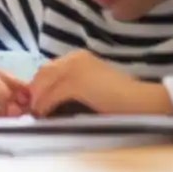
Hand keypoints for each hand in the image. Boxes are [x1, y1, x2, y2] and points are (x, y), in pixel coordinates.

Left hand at [28, 50, 172, 116]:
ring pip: (45, 83)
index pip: (50, 68)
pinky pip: (53, 94)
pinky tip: (44, 115)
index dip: (40, 83)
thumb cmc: (121, 97)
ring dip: (38, 99)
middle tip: (32, 107)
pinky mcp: (76, 83)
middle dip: (35, 90)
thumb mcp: (94, 83)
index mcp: (79, 56)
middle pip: (44, 73)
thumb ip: (75, 84)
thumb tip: (53, 95)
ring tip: (37, 114)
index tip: (36, 98)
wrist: (140, 100)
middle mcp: (74, 58)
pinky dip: (45, 105)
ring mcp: (75, 68)